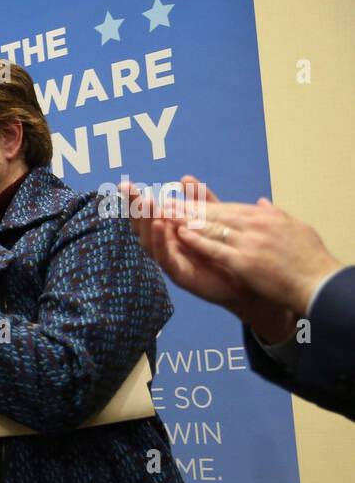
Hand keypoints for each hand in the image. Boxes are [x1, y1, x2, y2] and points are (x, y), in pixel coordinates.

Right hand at [120, 177, 290, 330]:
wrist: (249, 282)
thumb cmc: (229, 253)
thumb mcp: (216, 220)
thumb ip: (201, 202)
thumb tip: (184, 178)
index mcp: (172, 234)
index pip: (149, 216)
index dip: (137, 202)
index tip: (127, 185)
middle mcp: (166, 248)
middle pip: (143, 228)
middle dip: (135, 209)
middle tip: (127, 189)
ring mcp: (171, 261)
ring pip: (150, 242)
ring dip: (147, 222)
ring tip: (146, 203)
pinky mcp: (179, 275)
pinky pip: (166, 258)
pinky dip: (160, 242)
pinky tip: (161, 225)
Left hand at [167, 181, 340, 316]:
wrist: (316, 282)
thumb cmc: (307, 259)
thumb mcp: (294, 227)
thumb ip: (273, 214)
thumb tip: (262, 202)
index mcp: (266, 216)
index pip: (229, 207)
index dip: (205, 204)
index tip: (185, 200)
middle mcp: (256, 224)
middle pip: (216, 213)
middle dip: (189, 208)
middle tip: (167, 203)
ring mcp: (249, 241)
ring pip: (211, 227)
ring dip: (187, 220)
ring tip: (167, 214)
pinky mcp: (245, 260)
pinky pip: (215, 248)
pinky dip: (197, 240)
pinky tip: (180, 235)